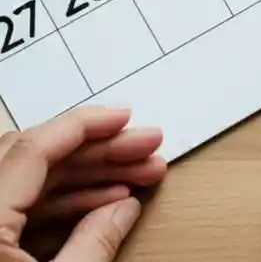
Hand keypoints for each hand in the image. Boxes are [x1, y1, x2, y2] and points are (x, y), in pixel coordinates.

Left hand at [0, 107, 166, 260]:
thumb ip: (93, 244)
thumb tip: (124, 209)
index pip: (32, 150)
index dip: (84, 126)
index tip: (124, 118)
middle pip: (33, 157)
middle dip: (97, 150)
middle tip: (143, 146)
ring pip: (28, 179)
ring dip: (86, 174)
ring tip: (137, 174)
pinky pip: (16, 205)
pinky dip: (60, 200)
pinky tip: (103, 200)